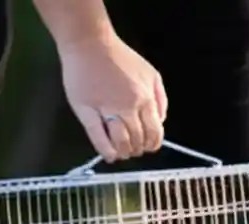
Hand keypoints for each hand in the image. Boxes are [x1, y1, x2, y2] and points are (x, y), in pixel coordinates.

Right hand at [57, 35, 167, 162]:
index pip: (154, 132)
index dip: (152, 144)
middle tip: (133, 149)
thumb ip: (160, 98)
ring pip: (121, 141)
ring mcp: (107, 108)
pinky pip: (97, 136)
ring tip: (122, 152)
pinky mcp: (86, 110)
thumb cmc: (119, 57)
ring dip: (124, 152)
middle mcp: (129, 106)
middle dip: (138, 149)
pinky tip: (109, 155)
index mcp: (145, 98)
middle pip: (138, 140)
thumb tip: (161, 121)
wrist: (90, 44)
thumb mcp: (150, 73)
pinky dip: (105, 150)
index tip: (148, 146)